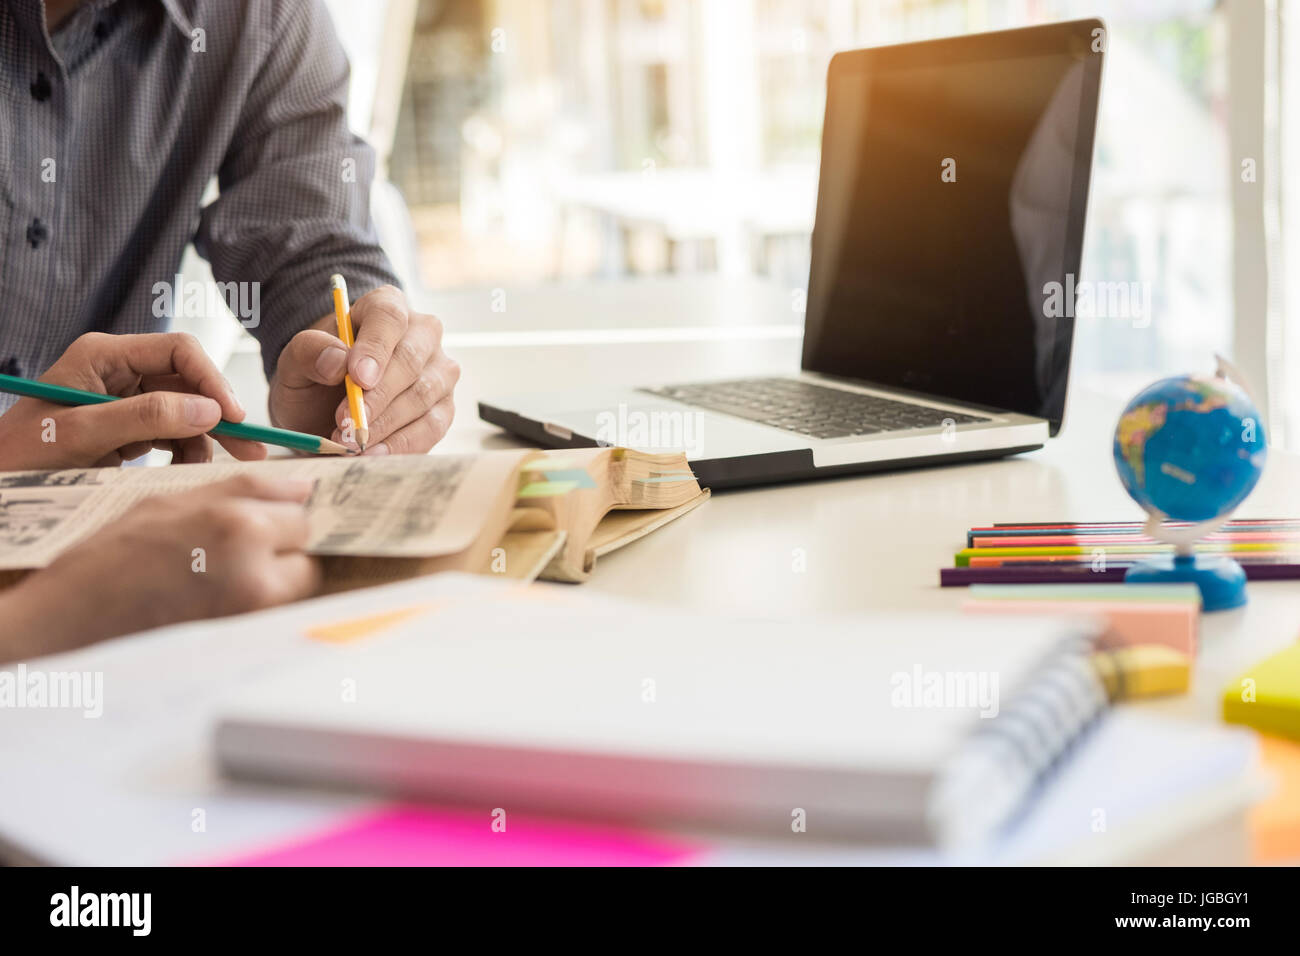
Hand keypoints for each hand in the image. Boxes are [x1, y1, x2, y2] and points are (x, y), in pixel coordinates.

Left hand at [0, 332, 265, 470]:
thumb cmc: (19, 456)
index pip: (178, 351)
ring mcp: (124, 401)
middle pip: (188, 382)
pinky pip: (173, 436)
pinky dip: (185, 455)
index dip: (211, 380)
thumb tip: (208, 410)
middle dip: (219, 415)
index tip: (232, 416)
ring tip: (212, 472)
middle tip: (250, 448)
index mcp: (103, 355)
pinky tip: (184, 474)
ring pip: (186, 412)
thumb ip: (144, 418)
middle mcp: (118, 372)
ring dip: (204, 441)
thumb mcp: (79, 435)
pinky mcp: (128, 429)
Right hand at [0, 474, 320, 662]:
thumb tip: (300, 487)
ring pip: (298, 580)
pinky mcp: (246, 637)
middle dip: (286, 540)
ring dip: (280, 572)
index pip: (298, 507)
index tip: (272, 510)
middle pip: (305, 545)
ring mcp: (252, 609)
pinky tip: (224, 592)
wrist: (74, 620)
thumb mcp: (171, 501)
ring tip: (230, 569)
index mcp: (235, 525)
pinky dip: (265, 598)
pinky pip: (277, 607)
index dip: (283, 507)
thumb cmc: (113, 557)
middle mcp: (254, 567)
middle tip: (247, 543)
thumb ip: (241, 491)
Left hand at [269, 285, 458, 454]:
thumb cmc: (317, 376)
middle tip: (347, 422)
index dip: (375, 347)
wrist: (325, 407)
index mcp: (386, 307)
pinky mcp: (444, 408)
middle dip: (378, 396)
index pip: (389, 317)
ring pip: (423, 395)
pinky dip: (401, 445)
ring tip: (351, 442)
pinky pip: (432, 427)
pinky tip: (373, 453)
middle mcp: (422, 334)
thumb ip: (309, 351)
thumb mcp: (296, 361)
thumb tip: (337, 361)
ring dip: (385, 424)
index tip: (357, 378)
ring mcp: (439, 371)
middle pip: (411, 358)